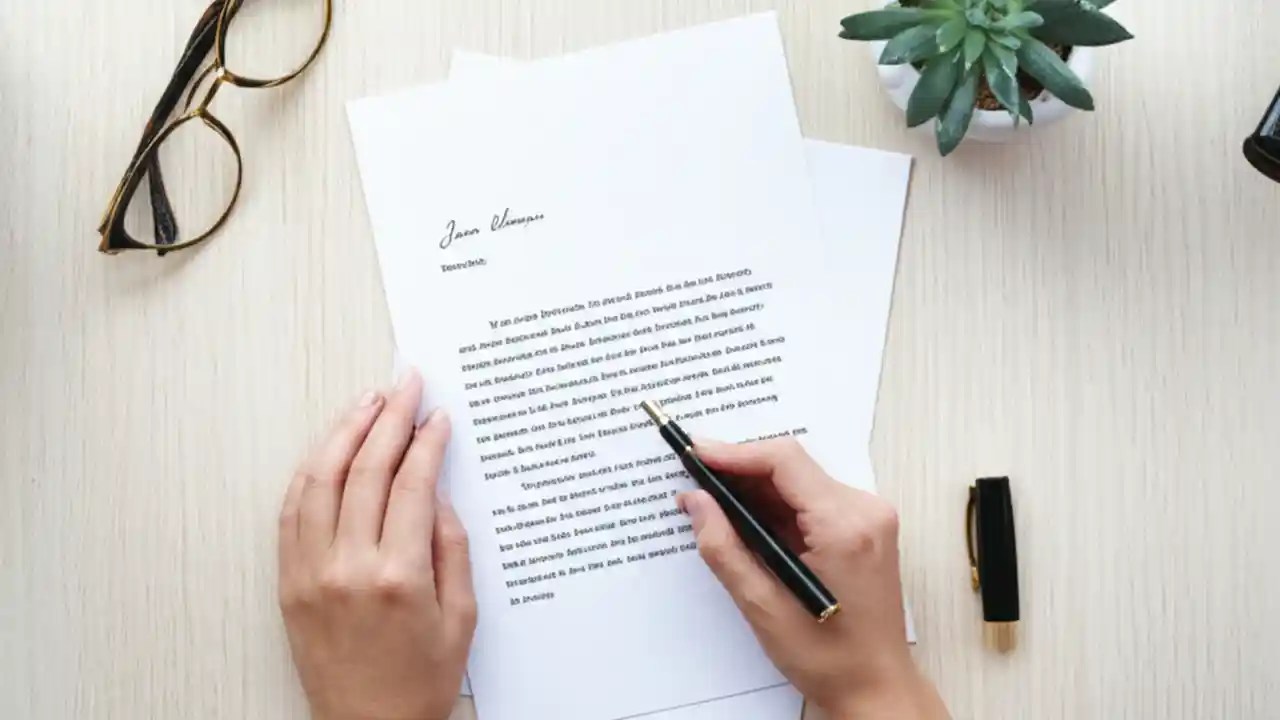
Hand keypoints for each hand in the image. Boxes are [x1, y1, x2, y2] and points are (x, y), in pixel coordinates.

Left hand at [278, 370, 476, 719]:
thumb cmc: (419, 682)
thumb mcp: (462, 616)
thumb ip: (452, 548)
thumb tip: (438, 492)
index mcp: (399, 576)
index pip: (413, 484)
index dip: (428, 441)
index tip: (438, 417)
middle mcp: (349, 567)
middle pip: (366, 469)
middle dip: (390, 418)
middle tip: (405, 385)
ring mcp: (311, 572)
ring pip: (320, 479)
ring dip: (345, 431)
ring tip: (367, 402)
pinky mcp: (289, 583)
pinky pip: (291, 511)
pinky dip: (309, 472)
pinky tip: (327, 449)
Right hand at [678, 438, 947, 719]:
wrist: (877, 689)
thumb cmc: (830, 659)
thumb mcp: (763, 607)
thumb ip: (724, 548)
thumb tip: (695, 502)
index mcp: (845, 526)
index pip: (784, 462)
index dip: (735, 453)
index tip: (697, 454)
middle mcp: (866, 511)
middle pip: (793, 466)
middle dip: (741, 471)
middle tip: (696, 481)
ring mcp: (870, 518)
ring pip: (802, 481)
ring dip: (758, 489)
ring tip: (714, 503)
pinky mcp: (866, 528)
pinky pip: (814, 499)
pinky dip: (779, 505)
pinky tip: (748, 521)